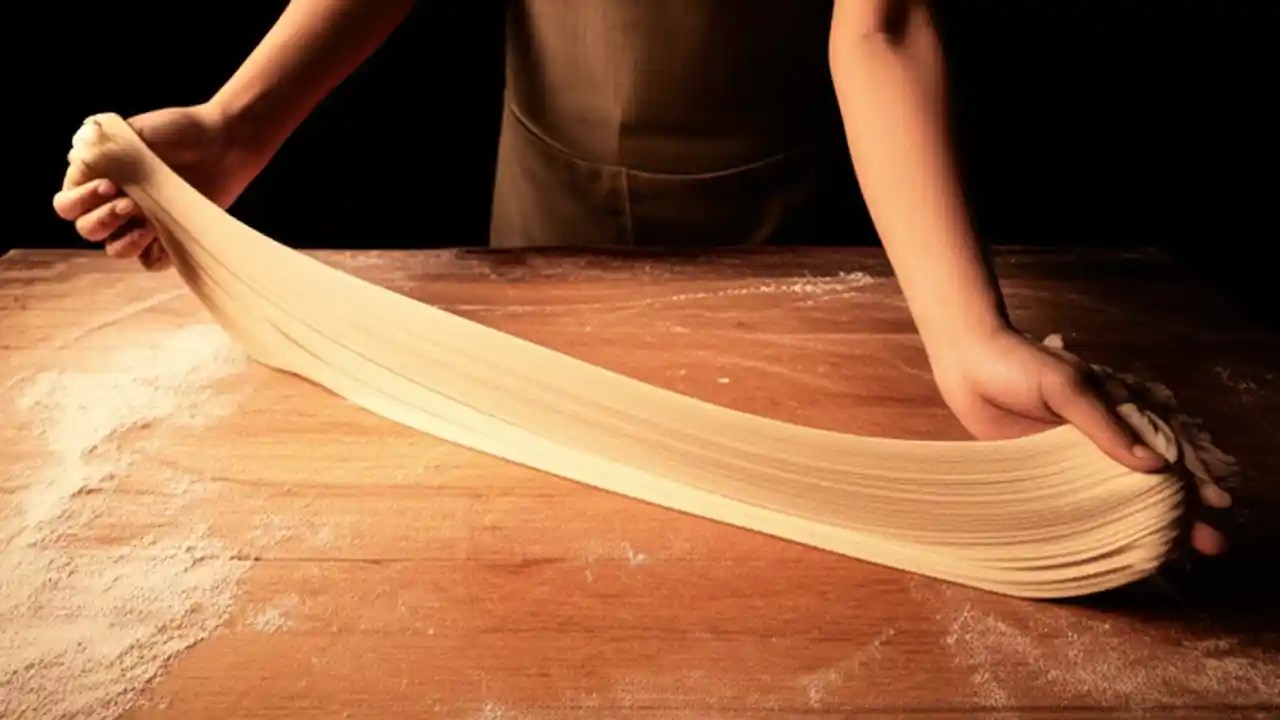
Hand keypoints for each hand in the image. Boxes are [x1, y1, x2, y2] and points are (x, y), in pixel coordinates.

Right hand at [52, 104, 265, 262]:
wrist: (223, 142)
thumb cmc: (177, 132)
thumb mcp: (133, 134)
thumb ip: (98, 151)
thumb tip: (73, 161)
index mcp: (99, 180)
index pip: (68, 205)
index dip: (80, 200)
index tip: (109, 184)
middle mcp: (116, 204)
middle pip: (87, 230)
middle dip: (102, 220)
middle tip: (130, 203)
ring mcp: (143, 223)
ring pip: (114, 250)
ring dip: (124, 241)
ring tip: (148, 223)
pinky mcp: (171, 237)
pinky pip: (150, 261)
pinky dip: (151, 255)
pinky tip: (162, 236)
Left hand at [930, 326, 1226, 555]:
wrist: (966, 362)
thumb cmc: (1020, 365)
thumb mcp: (1067, 387)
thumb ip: (1105, 425)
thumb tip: (1155, 464)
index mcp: (1118, 410)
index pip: (1167, 447)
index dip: (1195, 476)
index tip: (1217, 505)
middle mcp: (1101, 437)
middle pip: (1150, 478)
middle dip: (1182, 509)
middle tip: (1209, 544)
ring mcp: (1072, 456)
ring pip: (1117, 494)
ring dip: (1144, 522)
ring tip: (1175, 555)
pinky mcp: (1042, 469)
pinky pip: (1074, 500)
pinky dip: (1095, 522)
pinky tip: (1112, 545)